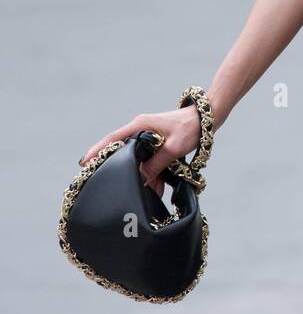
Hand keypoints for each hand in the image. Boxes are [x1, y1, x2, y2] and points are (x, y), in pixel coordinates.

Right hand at [79, 107, 203, 196]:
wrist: (206, 120)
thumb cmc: (190, 128)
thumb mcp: (173, 148)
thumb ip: (156, 163)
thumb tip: (141, 179)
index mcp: (140, 125)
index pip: (112, 139)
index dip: (97, 151)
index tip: (84, 163)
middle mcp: (141, 130)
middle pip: (124, 153)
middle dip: (124, 171)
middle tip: (118, 186)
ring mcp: (149, 136)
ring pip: (139, 160)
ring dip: (144, 176)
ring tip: (151, 193)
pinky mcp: (157, 143)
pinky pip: (150, 161)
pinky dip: (153, 173)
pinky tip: (159, 188)